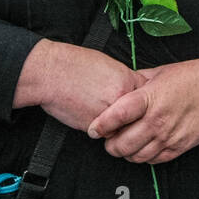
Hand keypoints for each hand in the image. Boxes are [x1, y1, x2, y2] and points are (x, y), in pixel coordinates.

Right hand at [16, 40, 143, 132]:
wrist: (50, 72)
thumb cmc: (73, 65)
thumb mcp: (107, 64)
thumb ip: (124, 80)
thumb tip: (131, 90)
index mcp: (127, 81)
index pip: (148, 98)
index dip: (144, 104)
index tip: (141, 106)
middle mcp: (122, 99)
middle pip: (139, 117)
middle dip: (133, 118)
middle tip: (123, 114)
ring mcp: (109, 115)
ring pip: (123, 128)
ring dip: (118, 127)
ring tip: (103, 113)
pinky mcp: (95, 127)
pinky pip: (105, 134)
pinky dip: (101, 130)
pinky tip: (90, 115)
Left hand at [88, 60, 198, 164]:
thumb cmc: (191, 76)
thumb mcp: (159, 72)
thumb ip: (135, 82)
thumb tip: (115, 87)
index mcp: (150, 98)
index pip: (118, 116)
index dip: (101, 125)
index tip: (93, 129)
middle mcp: (158, 120)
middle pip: (123, 144)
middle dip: (110, 145)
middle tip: (106, 139)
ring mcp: (170, 136)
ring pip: (137, 156)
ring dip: (125, 154)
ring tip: (122, 144)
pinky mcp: (180, 147)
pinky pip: (154, 160)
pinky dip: (143, 157)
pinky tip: (141, 148)